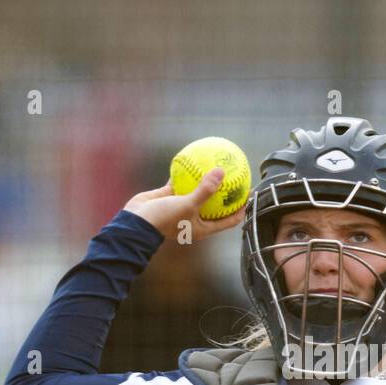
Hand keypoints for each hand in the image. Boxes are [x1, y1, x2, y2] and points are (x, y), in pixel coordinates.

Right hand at [122, 168, 247, 240]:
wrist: (135, 223)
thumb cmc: (164, 220)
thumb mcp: (188, 205)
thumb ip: (205, 190)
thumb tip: (222, 172)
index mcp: (202, 227)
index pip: (228, 220)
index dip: (241, 209)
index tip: (250, 195)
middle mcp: (194, 217)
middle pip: (216, 204)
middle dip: (226, 192)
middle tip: (237, 175)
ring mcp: (181, 206)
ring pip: (197, 191)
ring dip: (205, 179)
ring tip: (216, 163)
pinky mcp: (168, 196)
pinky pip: (180, 181)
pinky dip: (185, 172)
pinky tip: (191, 157)